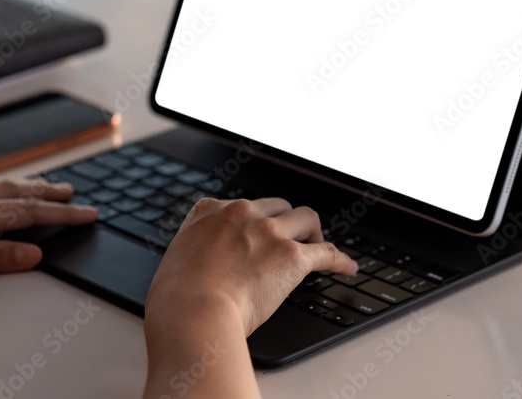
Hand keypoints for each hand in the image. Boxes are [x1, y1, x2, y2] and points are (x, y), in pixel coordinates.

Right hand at [142, 197, 357, 398]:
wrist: (191, 314)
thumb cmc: (175, 300)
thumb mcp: (174, 263)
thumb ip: (192, 257)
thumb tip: (197, 273)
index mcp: (208, 212)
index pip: (239, 206)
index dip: (251, 221)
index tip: (256, 233)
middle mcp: (240, 213)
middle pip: (276, 207)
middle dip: (285, 222)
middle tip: (290, 241)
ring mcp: (267, 231)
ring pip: (305, 218)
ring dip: (312, 233)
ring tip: (317, 248)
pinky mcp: (291, 256)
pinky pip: (326, 252)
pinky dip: (339, 260)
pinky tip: (347, 267)